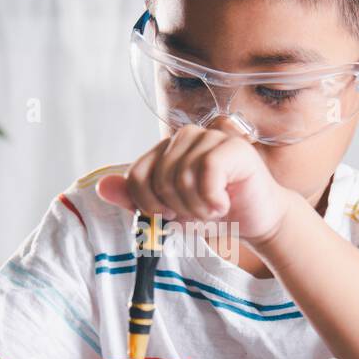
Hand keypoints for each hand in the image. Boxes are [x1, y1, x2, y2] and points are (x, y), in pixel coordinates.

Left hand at [96, 122, 293, 243]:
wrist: (257, 220)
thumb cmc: (214, 213)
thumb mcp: (169, 213)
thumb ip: (135, 200)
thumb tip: (101, 187)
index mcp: (165, 150)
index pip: (135, 176)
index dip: (150, 205)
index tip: (172, 215)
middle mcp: (185, 137)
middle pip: (158, 180)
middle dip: (178, 208)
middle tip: (199, 212)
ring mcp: (210, 137)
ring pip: (181, 177)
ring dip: (197, 207)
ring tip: (213, 208)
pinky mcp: (232, 146)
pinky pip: (206, 172)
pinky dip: (212, 200)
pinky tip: (224, 204)